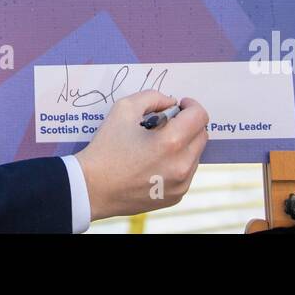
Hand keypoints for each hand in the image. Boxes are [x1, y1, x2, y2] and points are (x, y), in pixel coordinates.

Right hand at [73, 90, 208, 221]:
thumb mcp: (124, 109)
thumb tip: (171, 103)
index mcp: (171, 142)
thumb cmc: (106, 147)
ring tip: (158, 143)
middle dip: (188, 124)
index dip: (191, 105)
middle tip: (167, 122)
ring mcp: (180, 185)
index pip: (199, 116)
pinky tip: (155, 160)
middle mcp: (181, 166)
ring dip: (184, 144)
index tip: (180, 104)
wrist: (92, 188)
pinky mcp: (175, 197)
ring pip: (196, 155)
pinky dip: (177, 162)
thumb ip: (152, 97)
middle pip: (202, 135)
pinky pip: (186, 173)